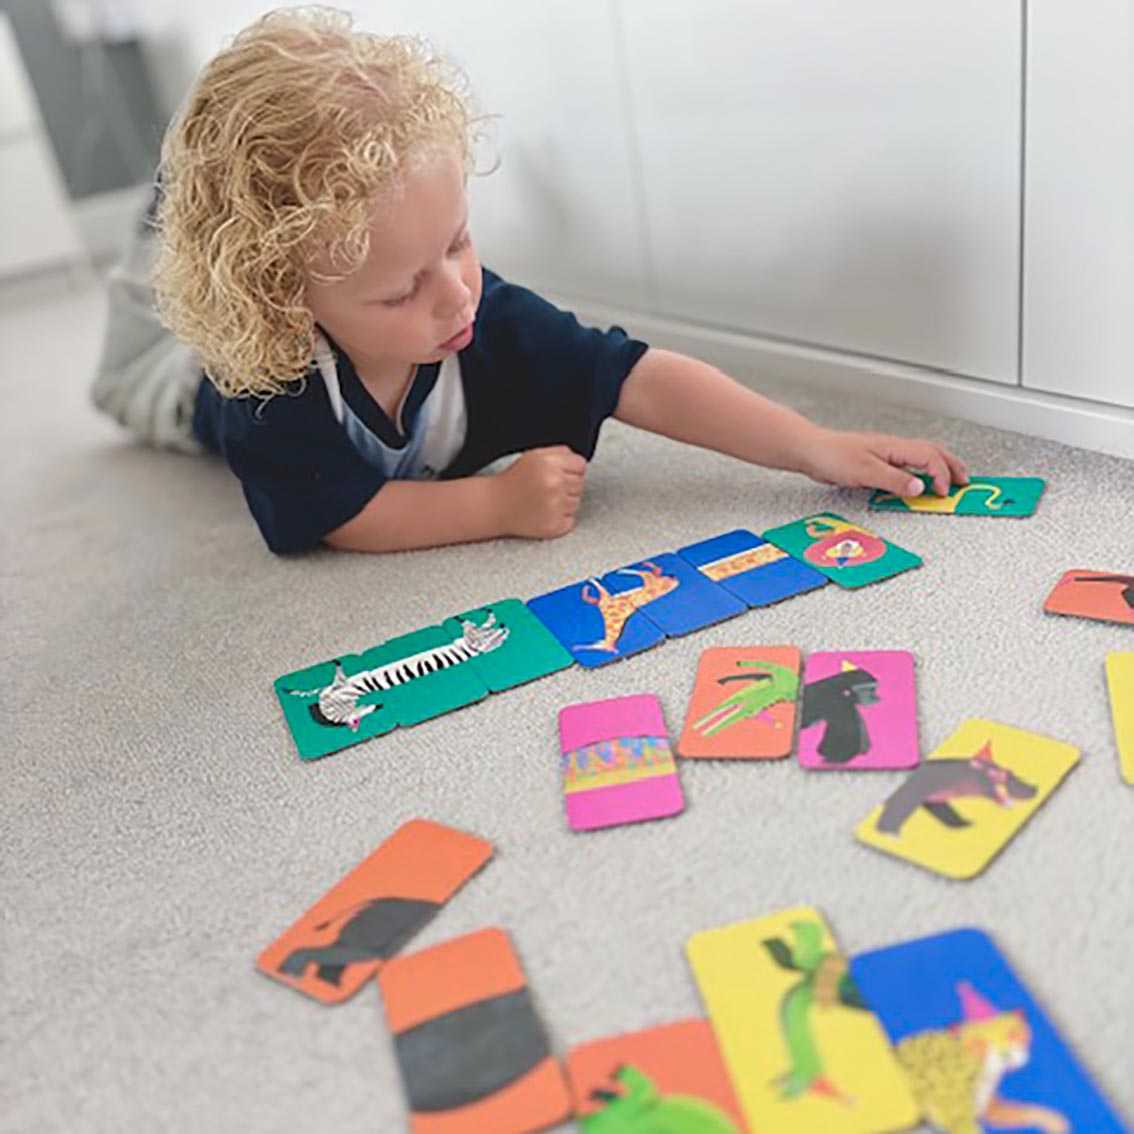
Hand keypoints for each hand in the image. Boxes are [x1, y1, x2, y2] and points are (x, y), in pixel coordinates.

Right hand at [495, 445, 585, 537]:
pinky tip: (544, 513)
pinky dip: (560, 518)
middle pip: (580, 483)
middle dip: (567, 485)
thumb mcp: (534, 456)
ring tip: (544, 500)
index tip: (557, 474)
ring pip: (577, 502)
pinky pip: (571, 519)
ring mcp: (555, 507)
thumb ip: (560, 452)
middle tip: (546, 488)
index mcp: (549, 464)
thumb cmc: (514, 481)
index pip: (581, 465)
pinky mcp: (554, 526)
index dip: (570, 469)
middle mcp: (554, 484)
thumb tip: (581, 462)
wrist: (494, 506)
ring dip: (564, 502)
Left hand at [797, 428, 967, 496]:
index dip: (942, 474)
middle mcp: (894, 448)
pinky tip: (917, 482)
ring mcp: (886, 454)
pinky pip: (906, 466)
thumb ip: (894, 480)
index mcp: (895, 447)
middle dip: (952, 466)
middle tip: (964, 482)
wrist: (810, 451)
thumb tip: (920, 488)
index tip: (944, 491)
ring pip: (922, 457)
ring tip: (948, 481)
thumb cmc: (833, 456)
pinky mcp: (876, 462)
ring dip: (938, 468)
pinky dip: (919, 473)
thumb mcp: (866, 472)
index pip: (930, 457)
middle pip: (933, 452)